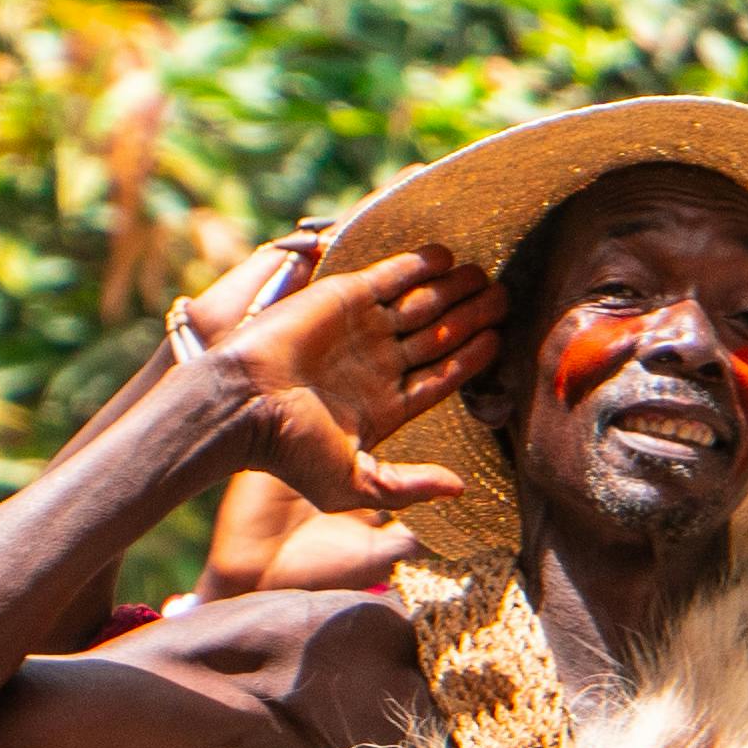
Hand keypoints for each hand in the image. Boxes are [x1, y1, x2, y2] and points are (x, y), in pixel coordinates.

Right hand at [189, 246, 499, 518]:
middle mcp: (378, 365)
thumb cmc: (291, 451)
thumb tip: (461, 489)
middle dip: (471, 317)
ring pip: (422, 305)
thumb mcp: (355, 485)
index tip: (499, 340)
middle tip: (503, 298)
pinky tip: (447, 258)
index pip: (441, 377)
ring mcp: (363, 329)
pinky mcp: (345, 297)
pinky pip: (391, 276)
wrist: (244, 405)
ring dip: (454, 289)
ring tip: (484, 277)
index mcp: (385, 406)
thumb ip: (408, 488)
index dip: (472, 359)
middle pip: (438, 336)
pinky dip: (419, 265)